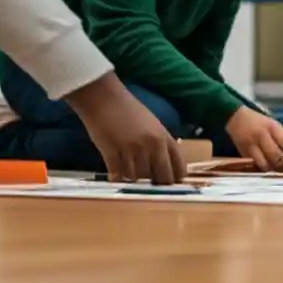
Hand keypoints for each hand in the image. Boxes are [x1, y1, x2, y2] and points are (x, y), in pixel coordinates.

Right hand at [64, 73, 185, 184]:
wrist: (104, 98)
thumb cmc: (128, 110)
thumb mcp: (153, 125)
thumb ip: (161, 145)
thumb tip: (165, 167)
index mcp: (164, 138)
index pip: (179, 167)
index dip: (175, 179)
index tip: (169, 183)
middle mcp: (151, 146)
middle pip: (161, 178)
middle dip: (156, 184)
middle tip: (148, 184)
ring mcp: (132, 151)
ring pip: (139, 179)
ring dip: (134, 180)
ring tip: (128, 172)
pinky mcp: (112, 154)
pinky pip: (118, 177)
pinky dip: (117, 178)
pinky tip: (114, 174)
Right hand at [225, 107, 282, 173]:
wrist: (236, 117)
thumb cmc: (260, 123)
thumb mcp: (274, 127)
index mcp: (273, 127)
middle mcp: (262, 136)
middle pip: (278, 157)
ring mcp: (251, 146)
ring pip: (267, 165)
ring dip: (277, 169)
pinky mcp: (244, 154)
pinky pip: (257, 166)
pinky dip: (266, 169)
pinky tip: (272, 169)